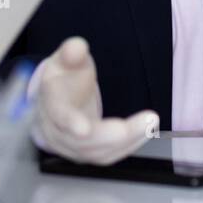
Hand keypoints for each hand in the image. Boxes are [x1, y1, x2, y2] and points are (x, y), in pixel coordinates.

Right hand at [36, 36, 158, 164]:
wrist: (58, 98)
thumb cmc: (64, 76)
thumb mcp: (66, 58)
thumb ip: (71, 52)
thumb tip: (77, 46)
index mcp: (50, 102)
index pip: (58, 115)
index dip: (70, 122)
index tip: (84, 128)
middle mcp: (55, 130)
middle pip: (81, 141)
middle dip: (112, 135)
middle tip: (145, 121)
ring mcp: (69, 146)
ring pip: (97, 153)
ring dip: (128, 141)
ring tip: (151, 123)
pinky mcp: (85, 153)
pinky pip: (107, 156)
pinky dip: (128, 146)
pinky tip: (145, 132)